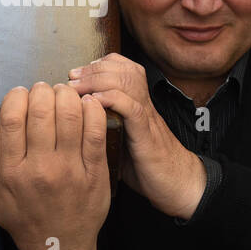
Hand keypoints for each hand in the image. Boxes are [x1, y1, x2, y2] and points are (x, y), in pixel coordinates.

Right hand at [0, 82, 109, 249]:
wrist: (61, 249)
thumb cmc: (23, 222)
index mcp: (13, 173)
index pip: (11, 120)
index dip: (16, 97)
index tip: (19, 93)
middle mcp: (41, 169)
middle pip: (42, 112)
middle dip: (42, 91)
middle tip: (43, 89)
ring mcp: (71, 170)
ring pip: (71, 116)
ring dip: (66, 96)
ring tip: (63, 93)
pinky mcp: (96, 172)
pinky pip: (97, 132)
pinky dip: (93, 111)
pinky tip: (87, 103)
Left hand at [68, 54, 205, 218]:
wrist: (179, 185)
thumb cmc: (147, 166)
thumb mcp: (122, 141)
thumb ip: (105, 127)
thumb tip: (73, 124)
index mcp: (138, 104)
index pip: (124, 67)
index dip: (99, 64)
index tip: (77, 74)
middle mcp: (144, 106)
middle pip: (124, 69)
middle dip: (93, 69)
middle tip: (71, 78)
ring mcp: (147, 119)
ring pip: (128, 83)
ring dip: (98, 80)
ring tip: (76, 88)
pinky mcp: (147, 137)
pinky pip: (132, 109)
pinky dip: (112, 100)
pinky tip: (94, 102)